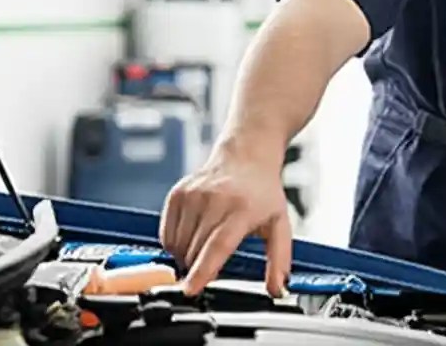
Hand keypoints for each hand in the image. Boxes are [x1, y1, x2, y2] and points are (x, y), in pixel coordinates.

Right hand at [159, 146, 291, 296]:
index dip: (202, 270)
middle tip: (215, 261)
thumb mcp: (279, 224)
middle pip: (194, 251)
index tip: (189, 289)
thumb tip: (277, 289)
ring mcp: (193, 195)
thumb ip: (279, 260)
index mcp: (242, 209)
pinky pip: (166, 234)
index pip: (217, 245)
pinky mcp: (177, 193)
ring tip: (206, 243)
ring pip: (177, 245)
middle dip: (200, 267)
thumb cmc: (263, 192)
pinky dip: (176, 243)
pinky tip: (194, 234)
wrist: (246, 156)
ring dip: (187, 256)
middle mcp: (214, 200)